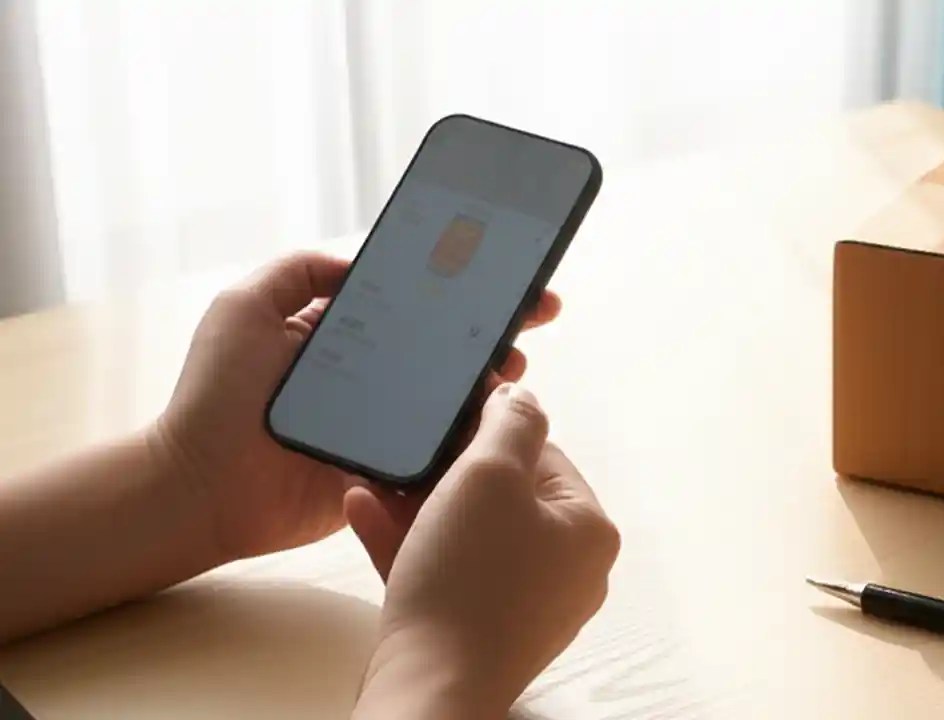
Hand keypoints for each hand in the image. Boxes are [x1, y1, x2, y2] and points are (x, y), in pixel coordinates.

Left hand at [154, 252, 561, 560]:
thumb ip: (296, 272)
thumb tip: (359, 261)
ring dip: (493, 380)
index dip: (460, 288)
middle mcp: (371, 376)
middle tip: (537, 313)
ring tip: (515, 368)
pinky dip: (472, 435)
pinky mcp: (389, 469)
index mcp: (343, 335)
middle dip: (496, 327)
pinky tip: (500, 419)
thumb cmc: (214, 396)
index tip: (502, 273)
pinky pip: (440, 449)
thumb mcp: (243, 308)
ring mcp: (383, 423)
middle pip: (447, 346)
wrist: (202, 489)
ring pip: (454, 397)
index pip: (414, 304)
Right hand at [347, 384, 619, 718]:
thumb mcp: (490, 474)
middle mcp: (568, 569)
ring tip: (374, 476)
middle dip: (446, 467)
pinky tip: (364, 511)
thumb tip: (520, 395)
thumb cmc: (469, 580)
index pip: (544, 453)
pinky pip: (447, 569)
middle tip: (405, 445)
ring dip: (419, 501)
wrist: (429, 686)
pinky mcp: (481, 628)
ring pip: (469, 532)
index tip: (447, 410)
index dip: (491, 427)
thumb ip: (510, 422)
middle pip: (505, 494)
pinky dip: (410, 541)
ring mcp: (525, 604)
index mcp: (588, 528)